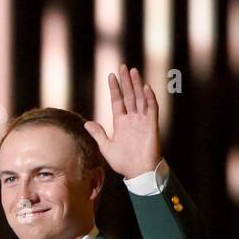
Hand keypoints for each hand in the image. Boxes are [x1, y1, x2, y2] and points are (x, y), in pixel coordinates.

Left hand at [84, 65, 161, 179]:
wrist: (138, 171)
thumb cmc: (123, 162)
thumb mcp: (106, 147)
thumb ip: (98, 134)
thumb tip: (86, 123)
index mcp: (121, 123)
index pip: (117, 101)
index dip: (114, 89)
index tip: (110, 76)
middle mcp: (132, 119)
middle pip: (129, 95)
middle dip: (125, 81)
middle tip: (122, 66)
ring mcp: (142, 120)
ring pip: (140, 98)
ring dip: (136, 84)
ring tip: (132, 71)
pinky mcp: (151, 125)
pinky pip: (151, 108)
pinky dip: (149, 98)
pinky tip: (145, 87)